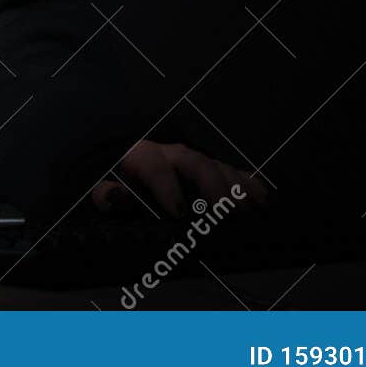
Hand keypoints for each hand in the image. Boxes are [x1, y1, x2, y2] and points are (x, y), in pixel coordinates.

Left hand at [92, 139, 269, 216]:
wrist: (120, 175)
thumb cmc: (116, 188)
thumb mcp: (104, 192)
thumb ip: (107, 195)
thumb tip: (113, 195)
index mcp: (139, 157)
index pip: (152, 164)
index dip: (165, 185)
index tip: (177, 211)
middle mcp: (168, 154)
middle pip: (192, 160)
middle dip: (210, 184)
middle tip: (222, 212)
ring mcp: (190, 160)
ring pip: (215, 164)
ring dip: (233, 186)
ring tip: (246, 209)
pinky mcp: (207, 169)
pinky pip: (230, 170)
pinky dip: (246, 184)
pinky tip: (261, 199)